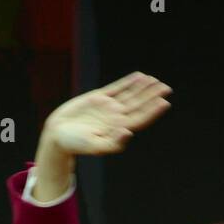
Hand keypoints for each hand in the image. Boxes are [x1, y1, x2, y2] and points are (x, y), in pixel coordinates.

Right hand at [41, 72, 172, 156]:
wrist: (57, 135)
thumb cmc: (76, 145)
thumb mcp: (95, 147)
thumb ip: (113, 143)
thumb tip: (128, 132)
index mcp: (118, 130)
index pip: (140, 119)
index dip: (153, 111)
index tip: (164, 101)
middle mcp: (116, 118)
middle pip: (139, 105)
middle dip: (152, 96)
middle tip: (166, 87)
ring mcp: (108, 107)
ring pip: (130, 95)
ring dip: (143, 88)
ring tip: (155, 80)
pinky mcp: (98, 98)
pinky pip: (116, 88)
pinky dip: (127, 82)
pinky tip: (138, 77)